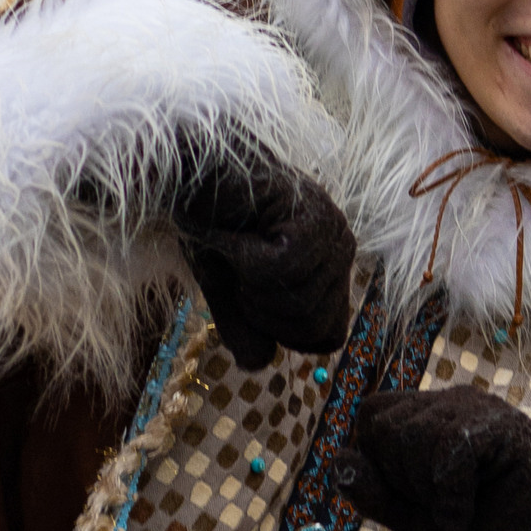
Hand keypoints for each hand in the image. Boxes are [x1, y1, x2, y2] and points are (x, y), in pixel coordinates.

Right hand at [171, 141, 354, 368]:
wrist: (189, 166)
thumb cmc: (211, 222)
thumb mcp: (227, 289)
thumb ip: (246, 328)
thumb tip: (259, 365)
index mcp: (330, 267)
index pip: (329, 336)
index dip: (283, 332)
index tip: (248, 295)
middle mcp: (341, 247)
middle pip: (313, 326)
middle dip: (263, 312)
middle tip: (237, 267)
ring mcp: (332, 230)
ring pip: (298, 301)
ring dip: (250, 285)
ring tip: (235, 243)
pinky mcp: (312, 216)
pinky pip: (281, 270)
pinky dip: (245, 260)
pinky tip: (235, 233)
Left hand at [332, 387, 530, 530]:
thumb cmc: (480, 528)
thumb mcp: (412, 517)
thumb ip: (374, 492)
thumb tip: (337, 460)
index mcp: (429, 412)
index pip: (371, 415)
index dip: (382, 465)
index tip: (419, 495)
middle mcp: (453, 399)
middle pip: (385, 426)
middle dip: (404, 481)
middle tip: (443, 502)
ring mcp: (482, 407)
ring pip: (414, 437)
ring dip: (430, 492)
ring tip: (459, 506)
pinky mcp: (505, 425)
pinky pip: (450, 451)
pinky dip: (450, 495)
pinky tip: (466, 511)